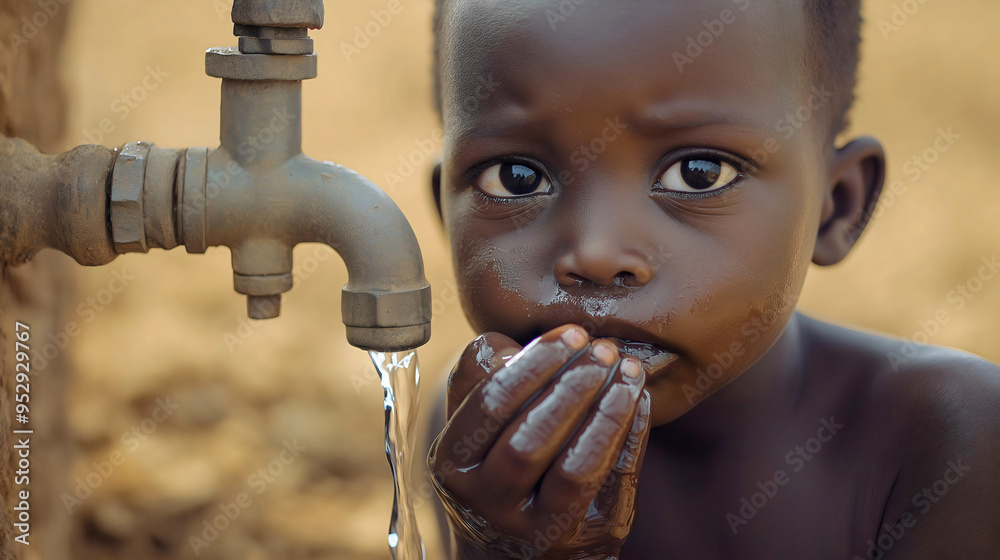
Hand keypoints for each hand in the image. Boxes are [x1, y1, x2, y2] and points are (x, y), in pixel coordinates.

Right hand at [428, 325, 651, 559]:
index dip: (534, 364)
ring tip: (628, 371)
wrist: (518, 549)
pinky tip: (637, 399)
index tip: (570, 332)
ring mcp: (537, 530)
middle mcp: (488, 505)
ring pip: (575, 470)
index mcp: (453, 465)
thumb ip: (483, 378)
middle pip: (529, 441)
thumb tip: (516, 345)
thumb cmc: (498, 462)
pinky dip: (631, 436)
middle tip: (604, 349)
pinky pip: (614, 484)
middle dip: (572, 387)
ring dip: (607, 412)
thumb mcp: (475, 424)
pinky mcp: (586, 540)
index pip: (490, 406)